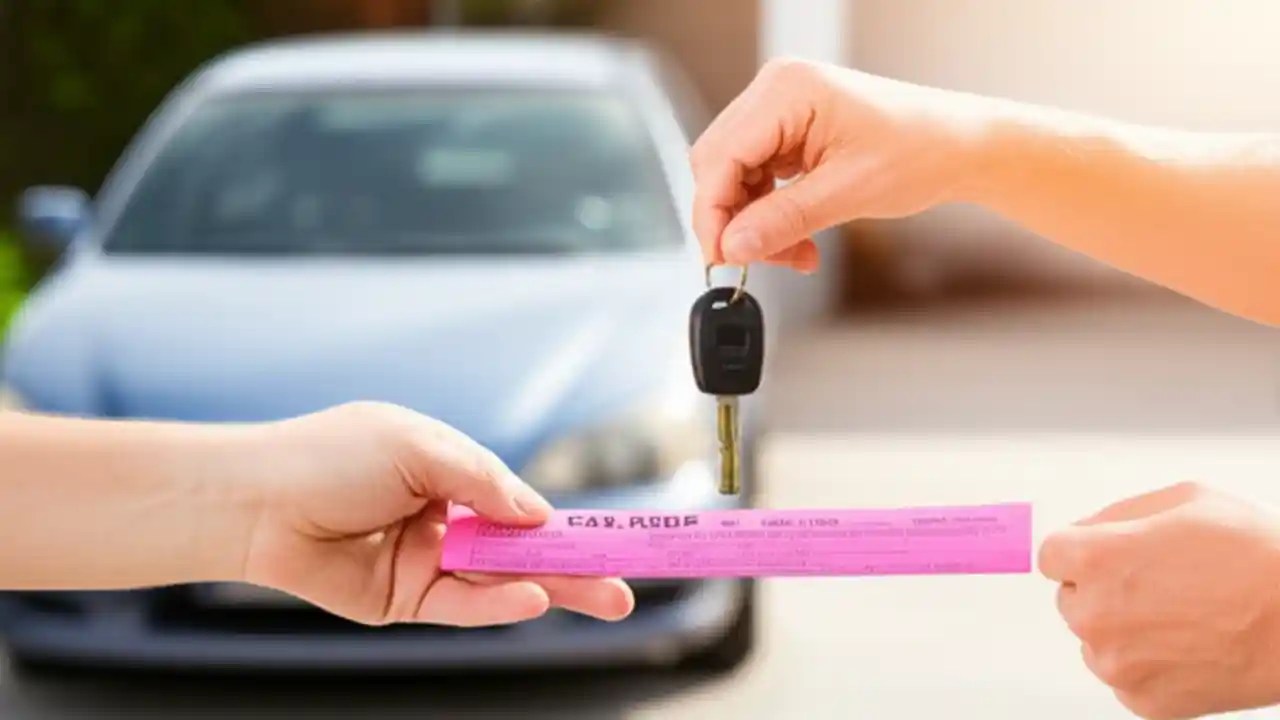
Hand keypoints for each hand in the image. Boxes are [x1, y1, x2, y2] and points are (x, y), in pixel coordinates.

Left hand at [241, 402, 634, 626]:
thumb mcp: (422, 448)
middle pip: (522, 550)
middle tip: (625, 588)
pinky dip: (499, 603)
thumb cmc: (331, 456)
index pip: (522, 504)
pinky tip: (531, 596)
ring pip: (500, 581)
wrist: (256, 498)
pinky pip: (462, 605)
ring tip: (604, 596)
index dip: (567, 521)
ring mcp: (427, 562)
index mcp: (450, 475)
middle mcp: (444, 520)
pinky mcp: (404, 600)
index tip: (616, 537)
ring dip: (552, 589)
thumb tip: (540, 515)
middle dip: (576, 568)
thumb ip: (487, 482)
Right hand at [689, 58, 997, 271]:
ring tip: (792, 253)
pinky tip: (795, 238)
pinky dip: (769, 214)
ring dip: (754, 223)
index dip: (712, 214)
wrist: (960, 147)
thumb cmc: (920, 151)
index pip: (720, 157)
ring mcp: (781, 109)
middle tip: (755, 261)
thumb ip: (782, 221)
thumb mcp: (846, 194)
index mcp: (787, 90)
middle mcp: (776, 91)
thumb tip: (734, 246)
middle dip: (733, 221)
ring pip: (734, 177)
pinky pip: (757, 178)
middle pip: (718, 165)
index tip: (722, 257)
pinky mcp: (790, 131)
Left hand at [1039, 483, 1279, 718]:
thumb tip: (1086, 530)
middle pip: (1071, 598)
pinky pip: (1125, 678)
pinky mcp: (1143, 700)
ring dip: (1122, 630)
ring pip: (1097, 641)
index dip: (1081, 552)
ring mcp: (1117, 663)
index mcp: (1097, 559)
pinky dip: (1148, 665)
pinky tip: (1187, 645)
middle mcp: (1096, 613)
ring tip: (1181, 615)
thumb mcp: (1183, 501)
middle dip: (1102, 589)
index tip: (1104, 556)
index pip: (1051, 556)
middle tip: (1157, 584)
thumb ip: (1118, 515)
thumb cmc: (1256, 556)